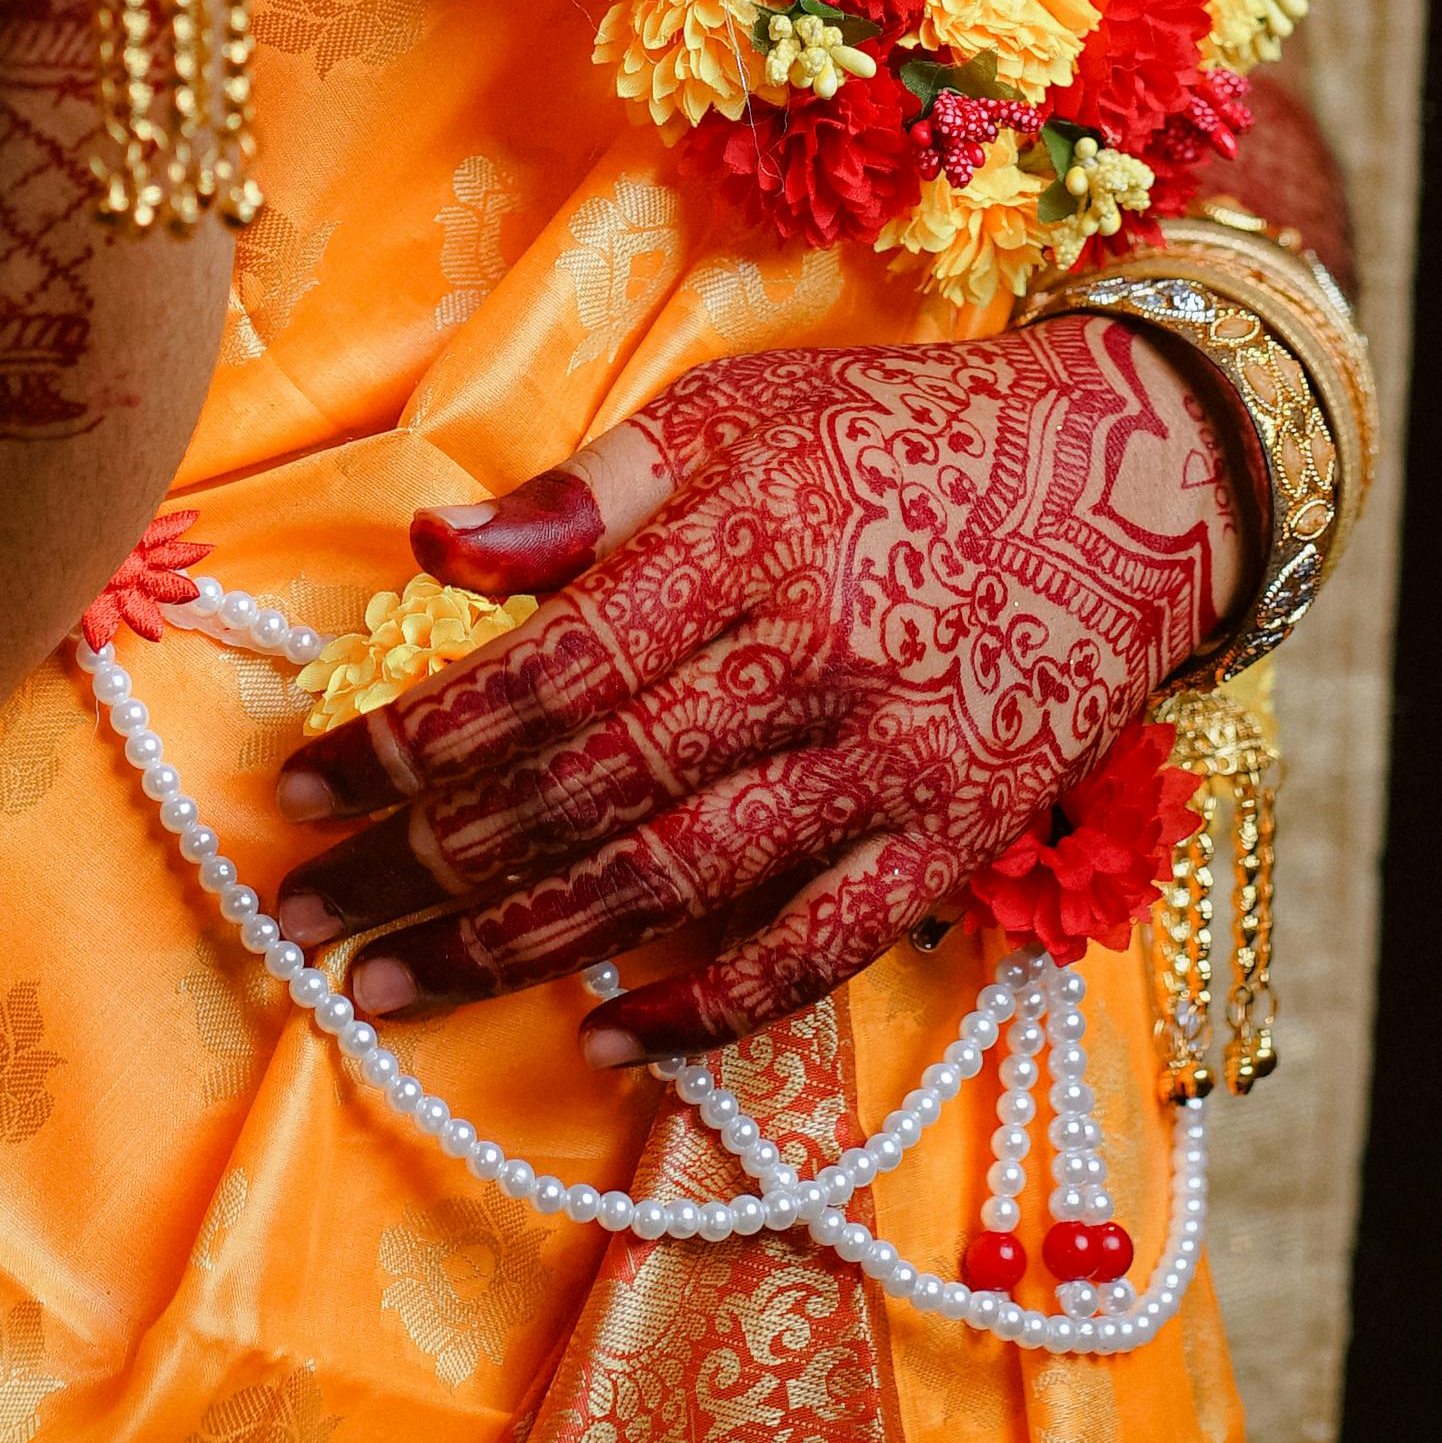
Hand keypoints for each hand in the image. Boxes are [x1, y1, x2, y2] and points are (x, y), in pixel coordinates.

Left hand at [271, 322, 1236, 1060]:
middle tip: (304, 919)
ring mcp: (891, 761)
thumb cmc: (906, 433)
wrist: (1138, 480)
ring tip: (392, 991)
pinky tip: (607, 1035)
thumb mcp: (746, 407)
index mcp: (750, 536)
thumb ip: (591, 485)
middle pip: (587, 786)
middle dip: (427, 863)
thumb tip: (435, 546)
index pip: (548, 665)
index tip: (306, 784)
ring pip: (676, 879)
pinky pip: (817, 947)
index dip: (415, 736)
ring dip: (520, 947)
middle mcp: (816, 657)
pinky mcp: (956, 837)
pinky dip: (710, 1004)